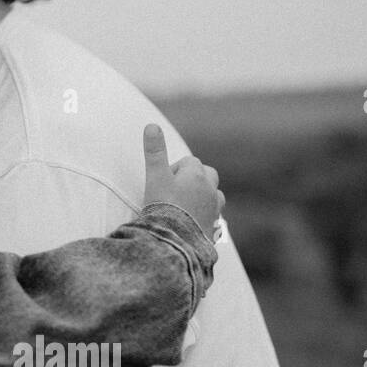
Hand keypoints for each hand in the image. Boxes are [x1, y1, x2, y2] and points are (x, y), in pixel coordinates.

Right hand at [142, 123, 223, 237]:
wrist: (174, 241)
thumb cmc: (163, 206)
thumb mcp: (155, 177)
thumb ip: (154, 152)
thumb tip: (152, 125)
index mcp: (197, 175)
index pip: (190, 162)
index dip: (175, 169)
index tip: (162, 181)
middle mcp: (210, 190)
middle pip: (208, 175)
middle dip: (194, 179)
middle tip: (173, 191)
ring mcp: (214, 209)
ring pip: (214, 195)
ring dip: (203, 196)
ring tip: (184, 207)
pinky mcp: (214, 228)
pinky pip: (214, 217)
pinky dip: (205, 216)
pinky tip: (191, 223)